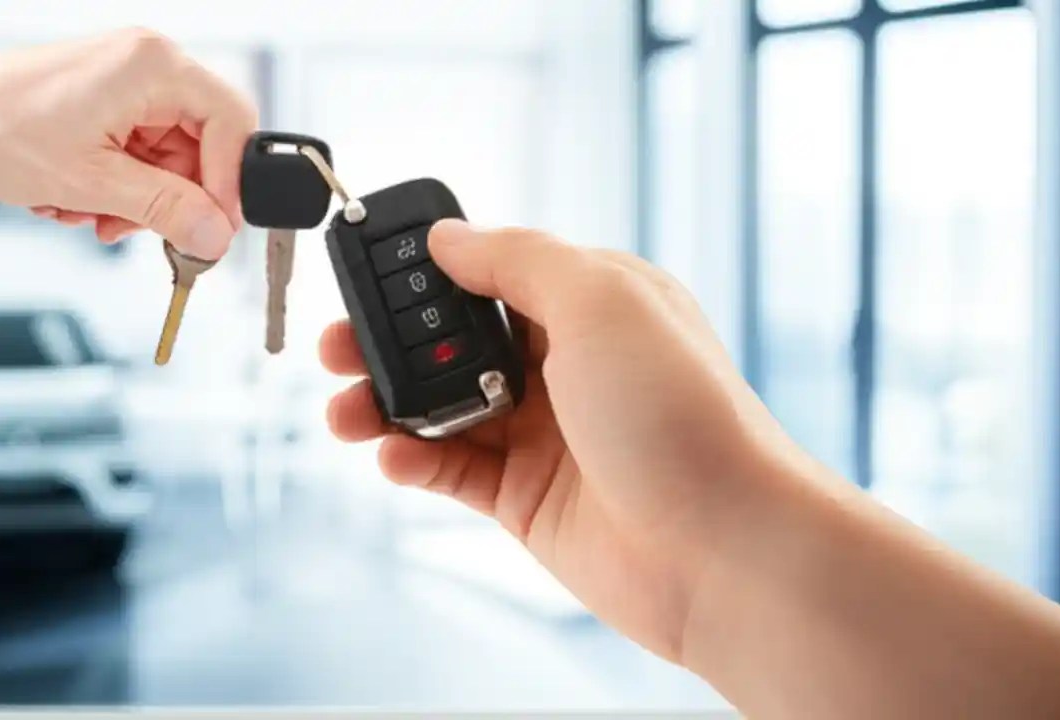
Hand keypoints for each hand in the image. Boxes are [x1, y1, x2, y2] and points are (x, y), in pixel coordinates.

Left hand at [0, 28, 256, 258]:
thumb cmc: (0, 130)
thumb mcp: (96, 183)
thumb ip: (167, 210)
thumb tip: (216, 235)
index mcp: (153, 66)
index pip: (231, 122)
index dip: (228, 183)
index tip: (215, 225)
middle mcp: (148, 63)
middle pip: (204, 144)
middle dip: (176, 196)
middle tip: (149, 230)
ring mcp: (129, 79)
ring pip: (174, 156)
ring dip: (143, 198)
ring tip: (98, 215)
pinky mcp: (112, 97)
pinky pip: (145, 150)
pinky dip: (124, 184)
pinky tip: (89, 199)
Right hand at [319, 219, 806, 661]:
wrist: (723, 548)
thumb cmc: (678, 412)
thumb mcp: (600, 300)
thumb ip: (516, 259)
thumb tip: (448, 236)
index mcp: (590, 303)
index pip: (490, 272)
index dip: (427, 272)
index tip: (366, 272)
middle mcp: (564, 364)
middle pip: (452, 341)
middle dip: (388, 342)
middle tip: (336, 349)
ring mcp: (543, 433)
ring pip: (440, 406)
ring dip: (385, 404)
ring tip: (344, 412)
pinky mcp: (526, 498)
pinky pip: (450, 469)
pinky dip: (412, 459)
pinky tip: (393, 455)